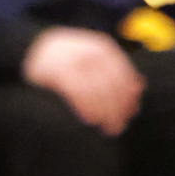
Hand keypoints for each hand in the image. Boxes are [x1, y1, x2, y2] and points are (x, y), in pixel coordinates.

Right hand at [21, 26, 143, 134]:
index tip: (130, 114)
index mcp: (103, 47)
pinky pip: (78, 92)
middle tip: (117, 127)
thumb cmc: (71, 58)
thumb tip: (140, 86)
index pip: (123, 74)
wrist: (34, 48)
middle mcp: (90, 51)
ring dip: (105, 113)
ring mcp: (74, 60)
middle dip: (117, 109)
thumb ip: (116, 69)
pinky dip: (86, 107)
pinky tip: (90, 119)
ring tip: (106, 128)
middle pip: (112, 85)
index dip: (128, 96)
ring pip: (97, 91)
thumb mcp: (95, 56)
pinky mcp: (58, 70)